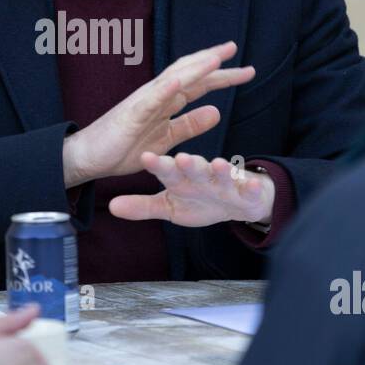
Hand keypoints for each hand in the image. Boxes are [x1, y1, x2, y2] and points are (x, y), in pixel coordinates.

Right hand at [62, 42, 254, 186]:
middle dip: (213, 61)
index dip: (221, 75)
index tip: (245, 69)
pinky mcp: (130, 115)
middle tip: (235, 48)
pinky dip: (165, 88)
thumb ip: (189, 125)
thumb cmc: (122, 147)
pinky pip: (149, 100)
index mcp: (165, 102)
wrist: (89, 158)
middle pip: (188, 73)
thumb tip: (216, 111)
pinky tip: (180, 81)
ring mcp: (142, 103)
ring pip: (172, 80)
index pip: (198, 83)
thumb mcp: (166, 138)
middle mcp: (156, 96)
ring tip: (216, 57)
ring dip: (194, 68)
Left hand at [108, 152, 274, 226]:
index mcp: (181, 177)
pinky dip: (252, 186)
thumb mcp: (170, 206)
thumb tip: (111, 207)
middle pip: (195, 167)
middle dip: (190, 163)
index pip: (167, 170)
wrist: (238, 201)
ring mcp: (225, 181)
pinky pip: (249, 187)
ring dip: (220, 169)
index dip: (157, 164)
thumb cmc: (201, 199)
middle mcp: (202, 174)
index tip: (145, 157)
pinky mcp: (246, 189)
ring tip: (217, 163)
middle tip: (181, 158)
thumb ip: (142, 206)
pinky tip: (253, 185)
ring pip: (222, 173)